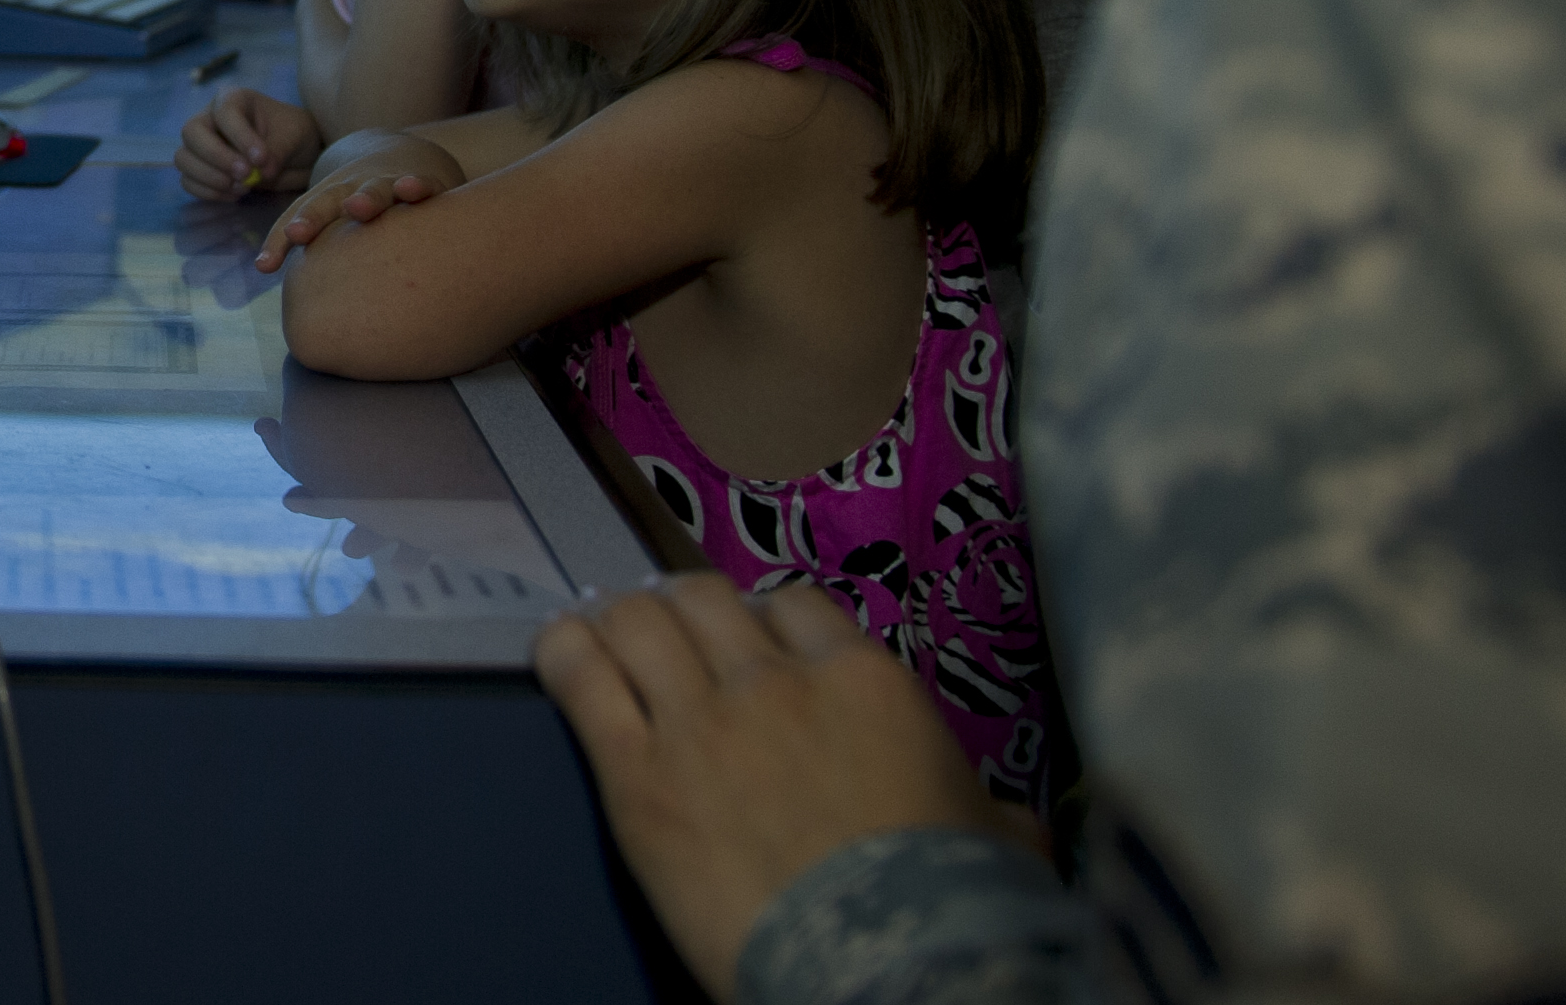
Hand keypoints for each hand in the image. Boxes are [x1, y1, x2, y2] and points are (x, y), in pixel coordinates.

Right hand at [176, 87, 321, 201]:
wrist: (295, 155)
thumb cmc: (294, 134)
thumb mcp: (295, 136)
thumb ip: (278, 150)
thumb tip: (262, 172)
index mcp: (234, 100)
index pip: (224, 112)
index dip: (239, 137)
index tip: (261, 159)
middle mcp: (211, 118)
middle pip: (192, 132)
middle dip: (217, 157)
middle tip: (246, 175)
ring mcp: (202, 145)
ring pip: (183, 158)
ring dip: (210, 177)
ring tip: (244, 188)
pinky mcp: (201, 169)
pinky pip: (188, 181)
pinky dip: (208, 192)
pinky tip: (235, 195)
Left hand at [251, 139, 455, 270]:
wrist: (404, 153)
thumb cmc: (357, 198)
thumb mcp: (330, 214)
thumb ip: (300, 240)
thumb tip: (260, 269)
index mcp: (328, 200)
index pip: (298, 219)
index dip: (280, 239)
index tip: (264, 265)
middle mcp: (354, 189)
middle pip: (330, 201)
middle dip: (313, 216)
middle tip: (298, 232)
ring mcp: (389, 183)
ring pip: (376, 189)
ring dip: (365, 197)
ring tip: (356, 208)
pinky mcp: (426, 183)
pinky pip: (424, 185)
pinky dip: (417, 185)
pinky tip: (411, 189)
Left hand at [531, 577, 1016, 999]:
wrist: (881, 970)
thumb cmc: (950, 911)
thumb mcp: (997, 844)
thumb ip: (986, 809)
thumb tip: (1004, 824)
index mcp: (864, 683)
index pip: (795, 607)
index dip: (766, 623)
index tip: (753, 648)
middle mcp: (775, 682)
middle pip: (705, 598)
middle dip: (686, 613)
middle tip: (675, 642)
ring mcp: (699, 722)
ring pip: (638, 619)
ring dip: (623, 623)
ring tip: (611, 640)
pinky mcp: (636, 776)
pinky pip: (582, 679)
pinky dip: (566, 654)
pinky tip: (561, 651)